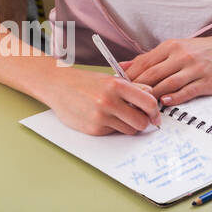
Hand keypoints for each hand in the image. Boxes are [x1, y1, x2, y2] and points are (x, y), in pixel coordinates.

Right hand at [42, 68, 161, 135]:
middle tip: (137, 118)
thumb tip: (151, 95)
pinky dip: (111, 127)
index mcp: (116, 85)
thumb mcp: (109, 78)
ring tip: (116, 115)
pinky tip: (101, 117)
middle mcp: (109, 101)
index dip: (155, 111)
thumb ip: (132, 87)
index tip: (154, 115)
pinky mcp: (93, 129)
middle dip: (142, 122)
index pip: (148, 103)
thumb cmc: (84, 82)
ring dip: (127, 125)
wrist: (57, 85)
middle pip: (141, 122)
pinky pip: (113, 133)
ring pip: (129, 130)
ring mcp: (101, 116)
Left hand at [122, 37, 211, 107]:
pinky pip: (189, 90)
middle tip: (127, 99)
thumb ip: (148, 59)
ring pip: (169, 83)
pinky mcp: (207, 81)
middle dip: (139, 87)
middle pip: (154, 73)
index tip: (119, 86)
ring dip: (154, 94)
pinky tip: (165, 102)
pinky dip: (176, 97)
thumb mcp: (171, 49)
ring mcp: (195, 68)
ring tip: (142, 104)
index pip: (145, 62)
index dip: (131, 75)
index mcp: (170, 47)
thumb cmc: (195, 52)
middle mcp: (181, 56)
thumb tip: (122, 67)